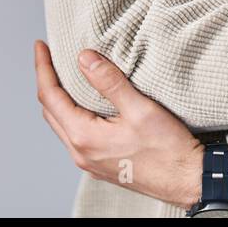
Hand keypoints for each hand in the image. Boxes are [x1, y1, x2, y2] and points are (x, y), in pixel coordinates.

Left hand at [34, 40, 205, 209]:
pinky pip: (74, 135)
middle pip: (50, 111)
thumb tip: (84, 58)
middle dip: (46, 81)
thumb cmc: (168, 149)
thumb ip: (110, 82)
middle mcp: (81, 152)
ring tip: (63, 76)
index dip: (42, 68)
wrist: (186, 180)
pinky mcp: (100, 164)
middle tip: (48, 57)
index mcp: (85, 137)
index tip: (41, 46)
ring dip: (57, 99)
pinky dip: (71, 113)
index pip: (50, 97)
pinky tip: (84, 103)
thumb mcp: (140, 109)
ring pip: (61, 124)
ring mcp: (89, 161)